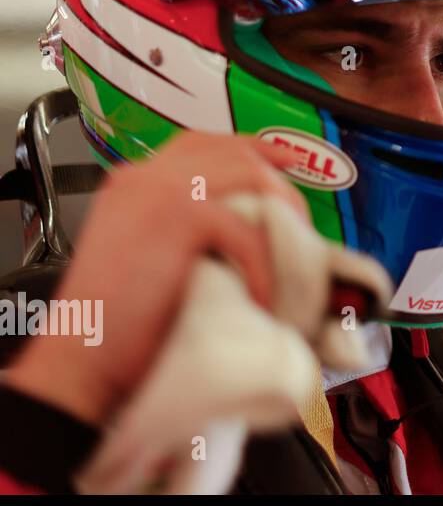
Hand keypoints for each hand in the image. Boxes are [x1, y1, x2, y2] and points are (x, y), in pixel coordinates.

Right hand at [5, 131, 306, 426]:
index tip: (284, 161)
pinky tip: (261, 296)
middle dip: (277, 179)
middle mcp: (144, 178)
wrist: (79, 360)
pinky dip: (262, 266)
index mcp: (133, 183)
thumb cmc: (112, 325)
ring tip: (290, 254)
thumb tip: (243, 227)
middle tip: (300, 215)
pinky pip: (245, 230)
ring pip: (247, 177)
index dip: (248, 148)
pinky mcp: (178, 218)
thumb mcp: (146, 256)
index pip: (199, 145)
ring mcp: (159, 193)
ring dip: (279, 214)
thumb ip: (182, 229)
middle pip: (231, 152)